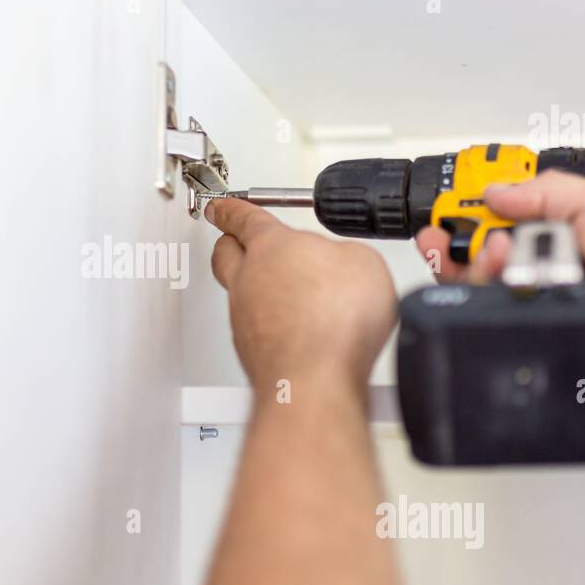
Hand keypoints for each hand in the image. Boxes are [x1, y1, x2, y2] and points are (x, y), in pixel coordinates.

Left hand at [206, 198, 395, 386]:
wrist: (314, 379)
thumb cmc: (333, 321)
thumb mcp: (362, 262)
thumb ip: (342, 253)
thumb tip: (339, 264)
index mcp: (271, 246)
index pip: (244, 217)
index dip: (232, 208)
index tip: (223, 205)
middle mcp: (248, 280)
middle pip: (224, 253)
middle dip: (227, 241)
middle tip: (231, 236)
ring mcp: (245, 317)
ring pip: (236, 291)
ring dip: (251, 285)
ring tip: (277, 289)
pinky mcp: (251, 349)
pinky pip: (253, 326)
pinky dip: (267, 322)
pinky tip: (291, 328)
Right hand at [414, 170, 584, 362]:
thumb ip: (545, 191)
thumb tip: (496, 190)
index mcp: (565, 230)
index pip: (505, 218)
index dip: (475, 213)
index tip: (451, 210)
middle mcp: (547, 265)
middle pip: (481, 252)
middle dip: (464, 240)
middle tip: (460, 234)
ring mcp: (536, 298)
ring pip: (478, 284)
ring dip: (474, 264)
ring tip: (495, 255)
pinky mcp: (531, 324)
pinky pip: (487, 313)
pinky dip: (482, 293)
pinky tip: (496, 280)